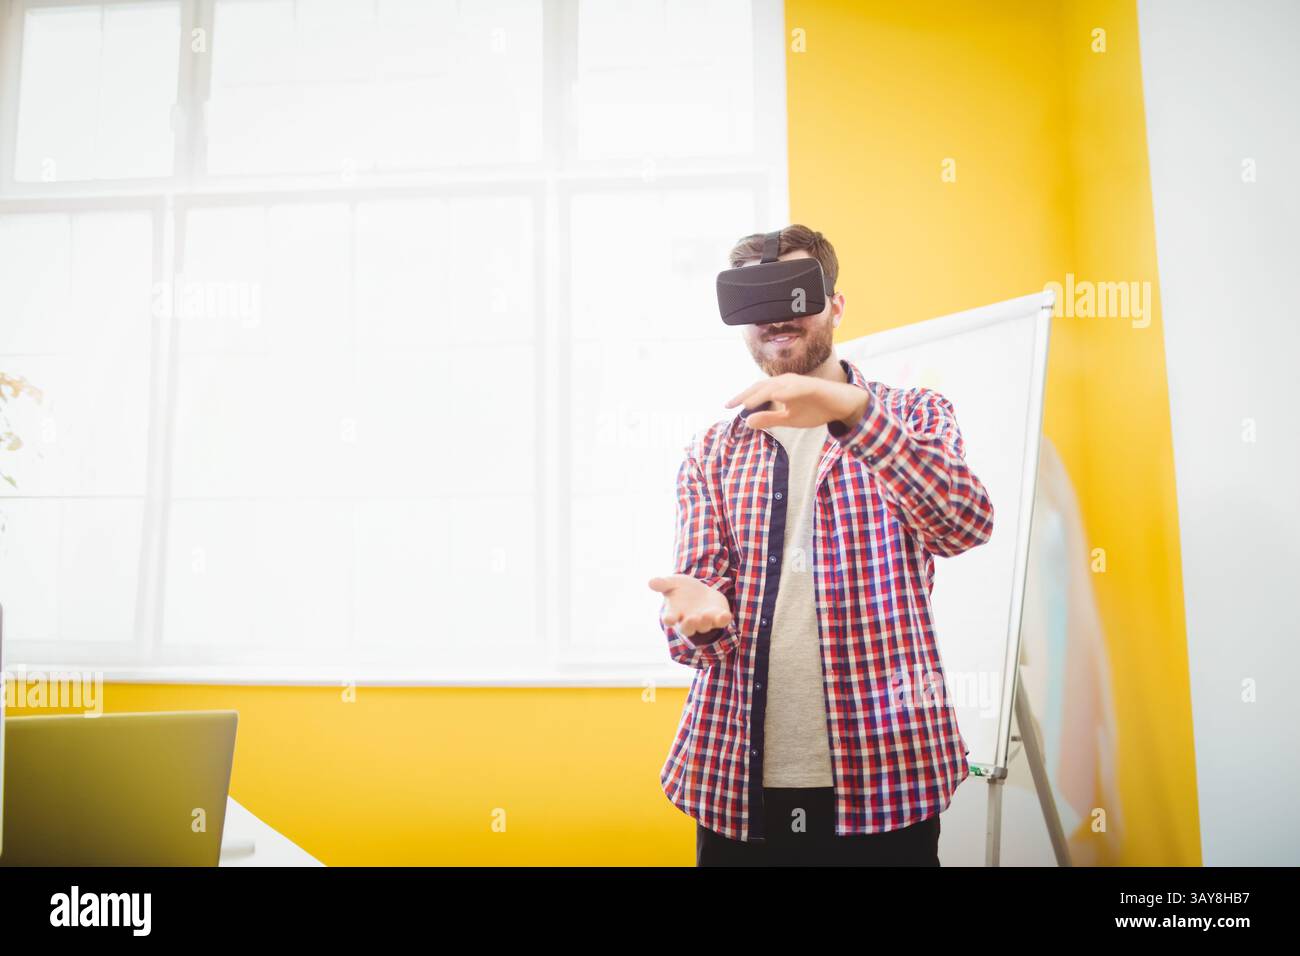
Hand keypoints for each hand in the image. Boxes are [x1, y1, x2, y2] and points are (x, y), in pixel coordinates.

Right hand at [648, 574, 731, 639]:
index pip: (670, 619)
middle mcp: (688, 621)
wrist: (700, 591)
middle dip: (689, 625)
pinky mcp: (718, 618)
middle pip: (688, 628)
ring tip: (705, 614)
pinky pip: (721, 622)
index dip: (669, 619)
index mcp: (674, 613)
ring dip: (705, 621)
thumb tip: (650, 582)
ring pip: (704, 626)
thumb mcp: (672, 583)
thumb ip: (663, 583)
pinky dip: (723, 620)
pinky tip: (725, 615)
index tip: (669, 619)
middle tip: (691, 618)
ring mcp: (704, 621)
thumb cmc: (682, 589)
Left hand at [725, 373, 868, 430]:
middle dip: (746, 395)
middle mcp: (786, 381)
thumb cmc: (815, 409)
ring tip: (746, 404)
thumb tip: (747, 423)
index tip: (727, 406)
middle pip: (762, 387)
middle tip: (731, 404)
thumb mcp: (789, 419)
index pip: (757, 392)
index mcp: (780, 388)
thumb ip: (769, 419)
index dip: (742, 398)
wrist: (841, 405)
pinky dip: (785, 392)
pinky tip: (776, 398)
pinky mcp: (812, 386)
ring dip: (760, 395)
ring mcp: (799, 382)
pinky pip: (796, 388)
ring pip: (776, 387)